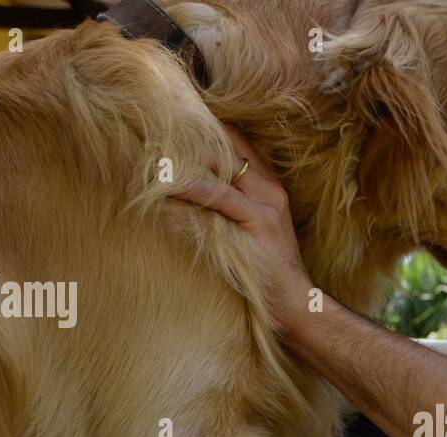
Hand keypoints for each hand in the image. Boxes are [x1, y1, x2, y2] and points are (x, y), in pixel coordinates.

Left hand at [171, 123, 317, 330]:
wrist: (295, 303)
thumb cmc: (265, 274)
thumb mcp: (244, 234)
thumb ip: (223, 211)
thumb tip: (181, 198)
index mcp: (269, 186)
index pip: (235, 143)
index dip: (205, 129)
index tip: (171, 124)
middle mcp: (270, 188)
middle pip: (227, 147)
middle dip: (191, 137)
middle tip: (151, 131)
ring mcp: (267, 203)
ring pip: (222, 165)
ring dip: (186, 158)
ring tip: (151, 154)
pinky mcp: (261, 220)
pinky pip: (218, 196)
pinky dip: (190, 188)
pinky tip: (166, 186)